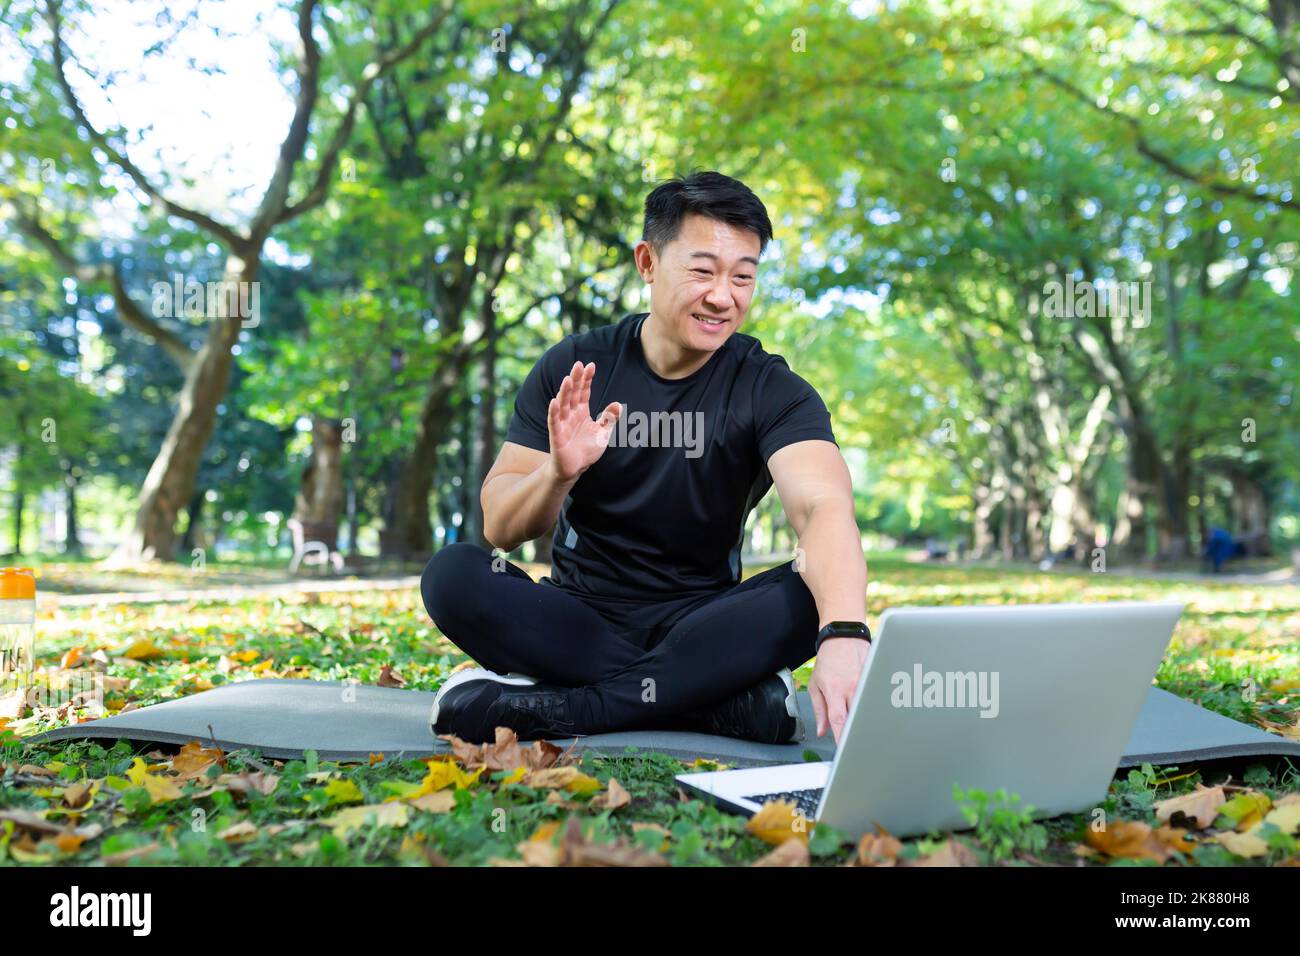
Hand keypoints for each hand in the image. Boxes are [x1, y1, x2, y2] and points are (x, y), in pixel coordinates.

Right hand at [547, 361, 622, 481]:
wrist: (576, 469)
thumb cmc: (587, 450)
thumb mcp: (603, 433)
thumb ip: (609, 419)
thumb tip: (618, 404)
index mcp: (581, 412)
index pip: (584, 392)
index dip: (587, 379)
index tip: (591, 365)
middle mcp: (571, 414)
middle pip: (573, 394)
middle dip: (576, 380)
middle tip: (578, 364)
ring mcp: (563, 424)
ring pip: (563, 405)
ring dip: (565, 392)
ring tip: (568, 379)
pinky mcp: (556, 435)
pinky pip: (554, 422)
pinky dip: (554, 412)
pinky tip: (554, 401)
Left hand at [809, 636, 869, 745]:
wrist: (843, 635)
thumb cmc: (828, 659)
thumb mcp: (816, 683)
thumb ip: (819, 709)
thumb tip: (822, 731)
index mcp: (835, 690)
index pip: (840, 720)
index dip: (844, 737)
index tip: (846, 749)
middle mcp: (853, 687)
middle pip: (859, 717)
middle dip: (859, 731)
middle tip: (859, 743)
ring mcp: (867, 682)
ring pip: (871, 708)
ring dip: (869, 718)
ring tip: (871, 729)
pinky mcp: (877, 676)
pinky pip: (879, 696)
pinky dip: (878, 705)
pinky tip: (880, 710)